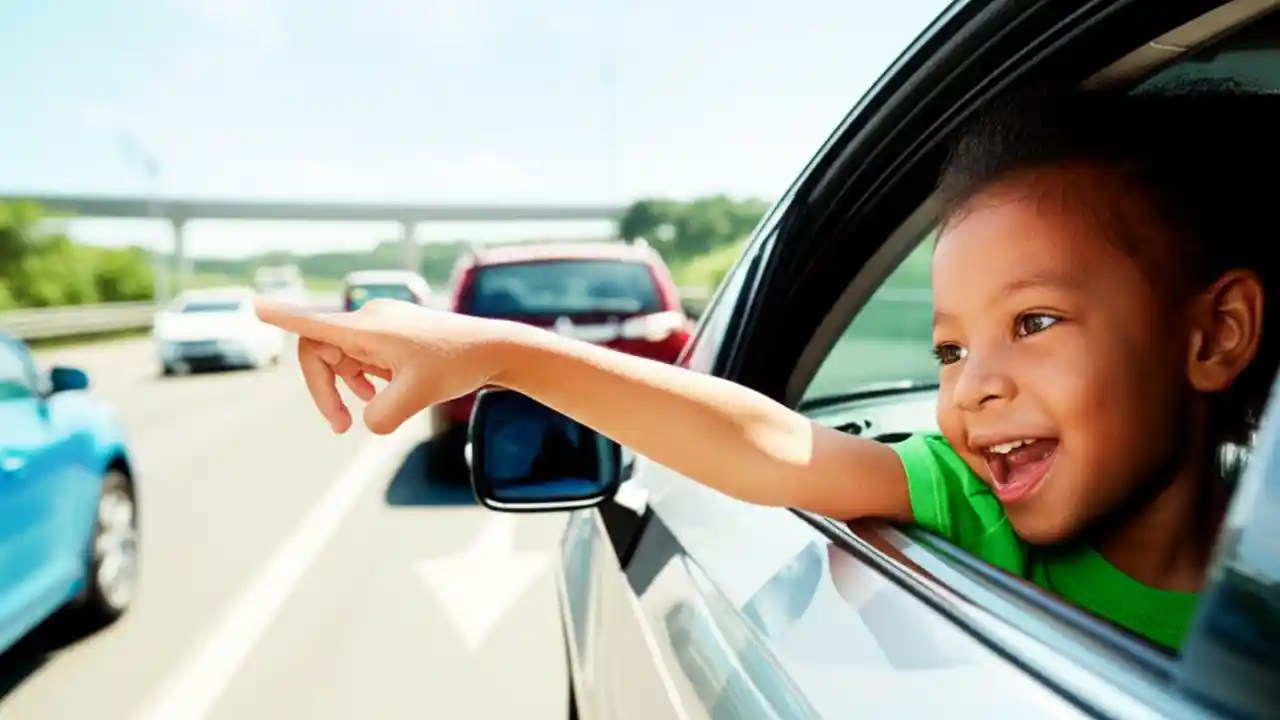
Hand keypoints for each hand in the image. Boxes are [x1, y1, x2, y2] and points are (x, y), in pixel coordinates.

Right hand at [254, 298, 512, 433]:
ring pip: (342, 358)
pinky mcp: (393, 334)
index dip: (282, 317)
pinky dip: (366, 378)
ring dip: (348, 386)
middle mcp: (368, 320)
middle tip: (341, 427)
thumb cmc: (456, 364)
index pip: (313, 323)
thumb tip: (366, 420)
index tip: (255, 306)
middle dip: (325, 390)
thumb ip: (380, 416)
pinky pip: (362, 356)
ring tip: (374, 405)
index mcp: (366, 327)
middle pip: (321, 354)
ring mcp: (381, 325)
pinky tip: (384, 392)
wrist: (494, 348)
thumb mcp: (416, 397)